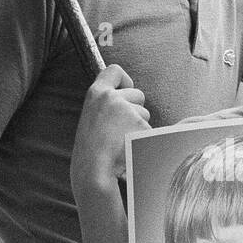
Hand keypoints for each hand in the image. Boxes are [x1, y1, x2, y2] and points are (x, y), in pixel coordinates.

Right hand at [70, 64, 149, 194]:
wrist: (92, 172)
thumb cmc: (91, 149)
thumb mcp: (91, 117)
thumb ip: (106, 104)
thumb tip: (130, 94)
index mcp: (97, 93)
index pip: (114, 71)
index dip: (124, 79)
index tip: (127, 89)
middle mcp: (113, 98)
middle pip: (137, 94)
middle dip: (135, 108)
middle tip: (120, 129)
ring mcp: (129, 113)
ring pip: (145, 113)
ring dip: (139, 125)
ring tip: (121, 141)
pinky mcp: (142, 128)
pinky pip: (151, 130)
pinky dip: (145, 139)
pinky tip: (130, 148)